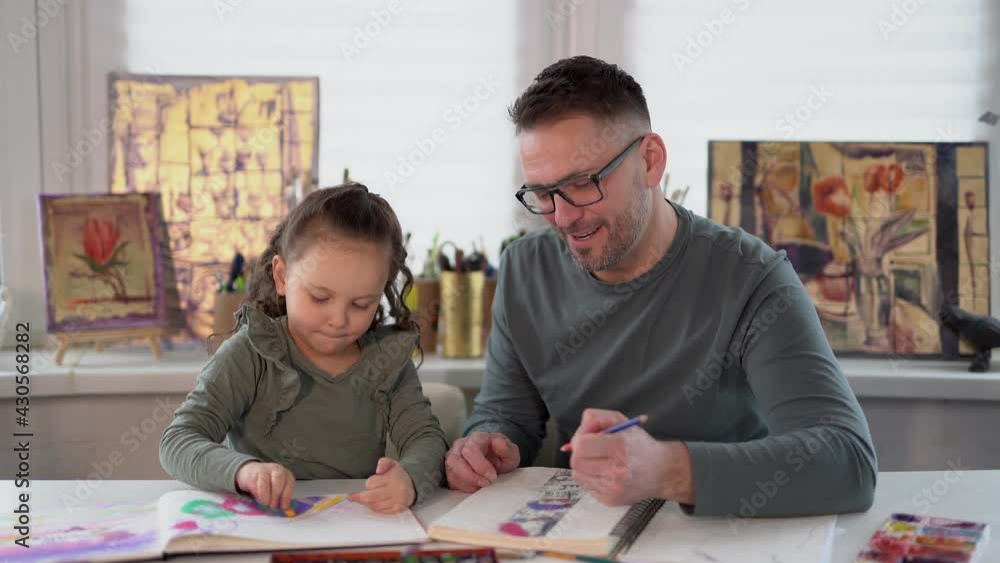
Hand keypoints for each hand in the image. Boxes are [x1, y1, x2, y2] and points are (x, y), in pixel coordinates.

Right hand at [235, 461, 295, 509]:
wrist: (251, 472)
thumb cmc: (268, 483)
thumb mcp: (277, 488)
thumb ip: (281, 496)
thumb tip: (284, 509)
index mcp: (285, 473)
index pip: (289, 482)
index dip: (287, 496)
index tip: (284, 507)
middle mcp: (276, 469)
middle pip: (278, 481)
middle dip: (276, 496)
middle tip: (273, 506)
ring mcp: (263, 470)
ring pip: (265, 484)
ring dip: (265, 497)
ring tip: (265, 504)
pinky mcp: (252, 475)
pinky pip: (254, 486)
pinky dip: (257, 495)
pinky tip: (258, 498)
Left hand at [348, 458, 415, 513]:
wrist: (413, 485)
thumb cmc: (398, 475)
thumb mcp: (392, 463)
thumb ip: (384, 462)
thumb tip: (378, 469)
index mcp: (393, 478)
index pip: (372, 483)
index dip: (369, 484)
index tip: (369, 483)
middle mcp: (396, 491)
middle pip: (371, 497)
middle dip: (359, 497)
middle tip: (351, 497)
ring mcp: (397, 501)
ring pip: (375, 506)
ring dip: (366, 503)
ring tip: (361, 499)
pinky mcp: (398, 509)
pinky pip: (381, 511)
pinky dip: (374, 508)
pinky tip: (371, 504)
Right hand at [445, 432, 519, 492]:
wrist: (496, 460)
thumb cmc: (502, 455)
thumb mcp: (511, 453)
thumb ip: (507, 448)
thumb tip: (498, 442)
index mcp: (477, 438)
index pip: (470, 450)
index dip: (480, 466)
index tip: (493, 476)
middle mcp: (461, 445)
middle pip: (455, 461)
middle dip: (471, 476)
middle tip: (486, 483)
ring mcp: (453, 457)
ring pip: (451, 472)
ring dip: (467, 483)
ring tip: (482, 485)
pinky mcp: (451, 469)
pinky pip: (451, 480)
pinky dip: (463, 487)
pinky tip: (475, 487)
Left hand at [568, 409, 692, 505]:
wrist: (662, 471)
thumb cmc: (639, 445)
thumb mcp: (620, 421)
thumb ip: (594, 419)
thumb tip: (575, 437)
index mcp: (619, 446)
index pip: (580, 446)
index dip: (580, 439)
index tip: (587, 439)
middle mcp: (617, 469)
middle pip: (576, 461)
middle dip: (580, 454)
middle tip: (592, 451)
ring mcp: (613, 488)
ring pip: (578, 475)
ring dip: (584, 466)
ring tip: (600, 462)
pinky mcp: (610, 500)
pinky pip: (586, 487)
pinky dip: (591, 478)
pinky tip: (605, 473)